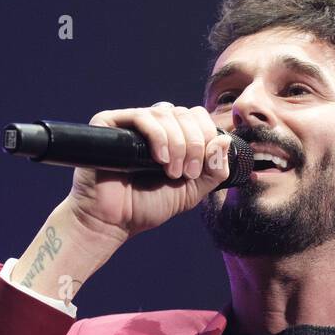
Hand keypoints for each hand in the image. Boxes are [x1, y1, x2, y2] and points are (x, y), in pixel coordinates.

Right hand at [66, 102, 231, 241]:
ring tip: (171, 172)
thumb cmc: (146, 206)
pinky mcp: (110, 123)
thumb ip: (213, 170)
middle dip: (194, 144)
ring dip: (178, 145)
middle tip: (185, 174)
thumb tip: (224, 140)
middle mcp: (153, 124)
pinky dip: (158, 137)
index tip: (198, 170)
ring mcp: (131, 122)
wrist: (112, 221)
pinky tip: (159, 160)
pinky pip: (143, 116)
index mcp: (172, 136)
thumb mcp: (191, 191)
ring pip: (168, 113)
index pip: (198, 118)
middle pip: (187, 114)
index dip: (206, 138)